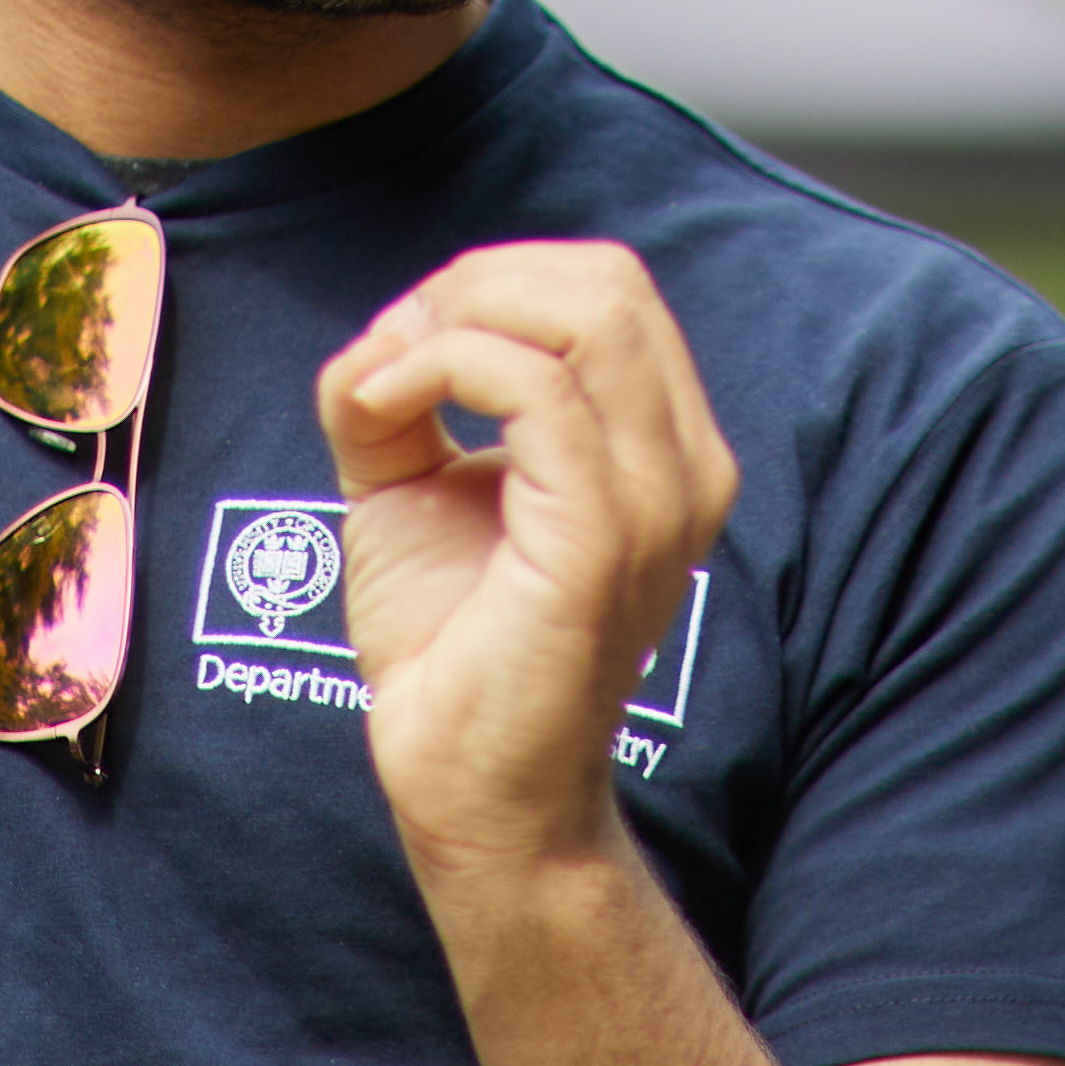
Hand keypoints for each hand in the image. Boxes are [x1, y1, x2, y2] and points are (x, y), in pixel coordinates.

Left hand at [314, 240, 738, 869]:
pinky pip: (538, 389)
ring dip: (453, 320)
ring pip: (587, 312)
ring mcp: (656, 500)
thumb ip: (405, 394)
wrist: (470, 786)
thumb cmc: (454, 646)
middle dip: (475, 285)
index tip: (405, 347)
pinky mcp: (603, 537)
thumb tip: (379, 336)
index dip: (494, 282)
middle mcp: (685, 464)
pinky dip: (440, 366)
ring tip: (384, 386)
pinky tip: (382, 409)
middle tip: (392, 356)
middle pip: (608, 279)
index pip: (608, 286)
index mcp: (662, 446)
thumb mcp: (419, 487)